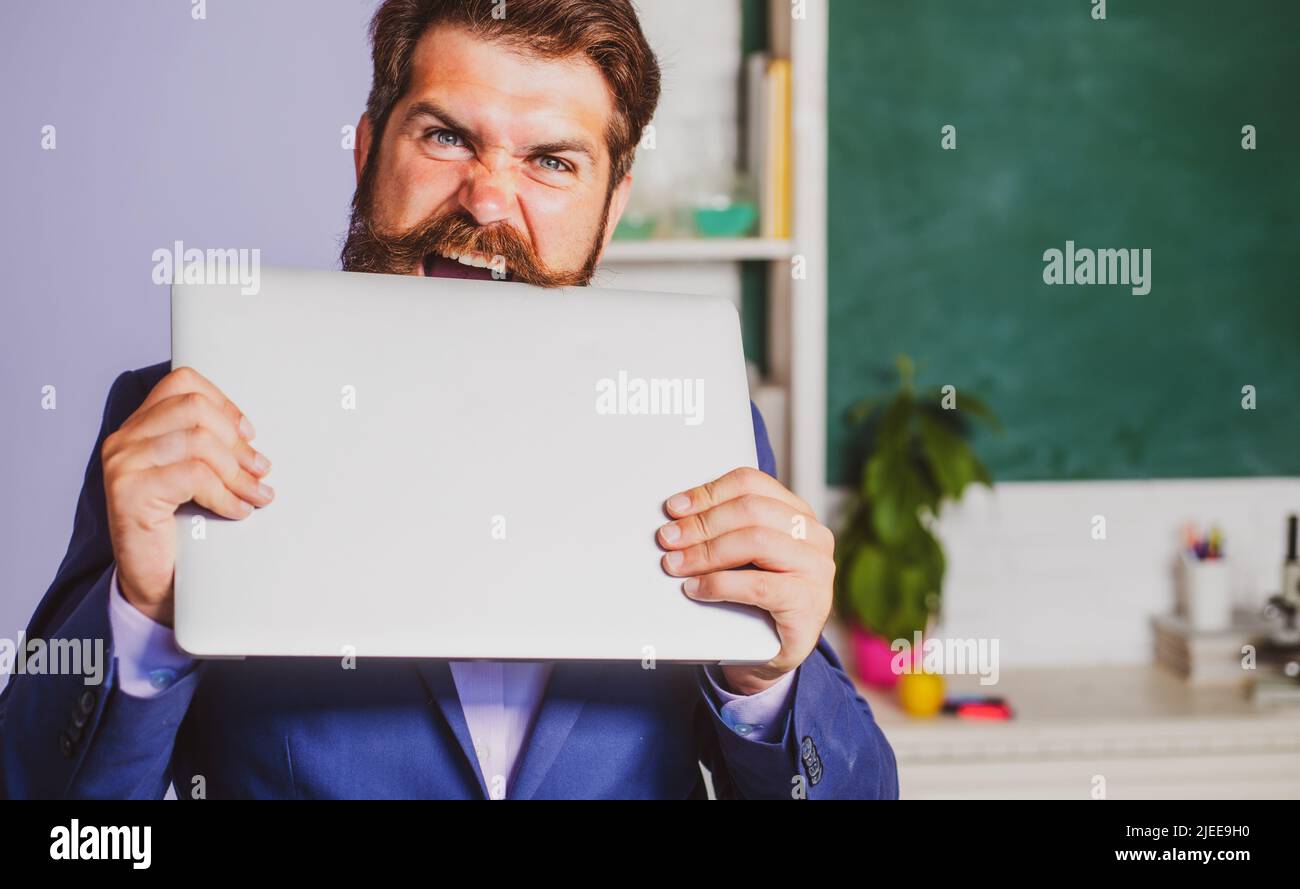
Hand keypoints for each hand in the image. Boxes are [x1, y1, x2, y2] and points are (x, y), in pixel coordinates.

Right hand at [101, 366, 273, 625]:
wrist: (154, 582)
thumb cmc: (180, 528)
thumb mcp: (197, 478)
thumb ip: (210, 448)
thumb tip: (253, 439)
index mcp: (140, 428)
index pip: (182, 384)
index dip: (224, 403)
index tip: (249, 433)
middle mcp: (124, 440)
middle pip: (194, 410)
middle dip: (236, 442)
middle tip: (260, 471)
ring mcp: (123, 464)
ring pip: (197, 442)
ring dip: (237, 471)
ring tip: (255, 494)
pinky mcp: (129, 491)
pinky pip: (193, 476)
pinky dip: (224, 494)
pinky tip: (237, 510)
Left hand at [657, 467, 834, 695]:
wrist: (774, 654)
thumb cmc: (754, 598)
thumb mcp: (743, 556)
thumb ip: (726, 530)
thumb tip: (677, 517)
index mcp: (798, 513)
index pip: (751, 484)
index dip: (708, 492)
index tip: (675, 506)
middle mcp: (814, 536)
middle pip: (751, 510)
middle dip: (702, 523)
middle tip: (668, 538)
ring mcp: (816, 569)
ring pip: (756, 541)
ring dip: (707, 552)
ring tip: (676, 564)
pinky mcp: (808, 604)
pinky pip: (758, 585)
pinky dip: (719, 585)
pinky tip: (696, 589)